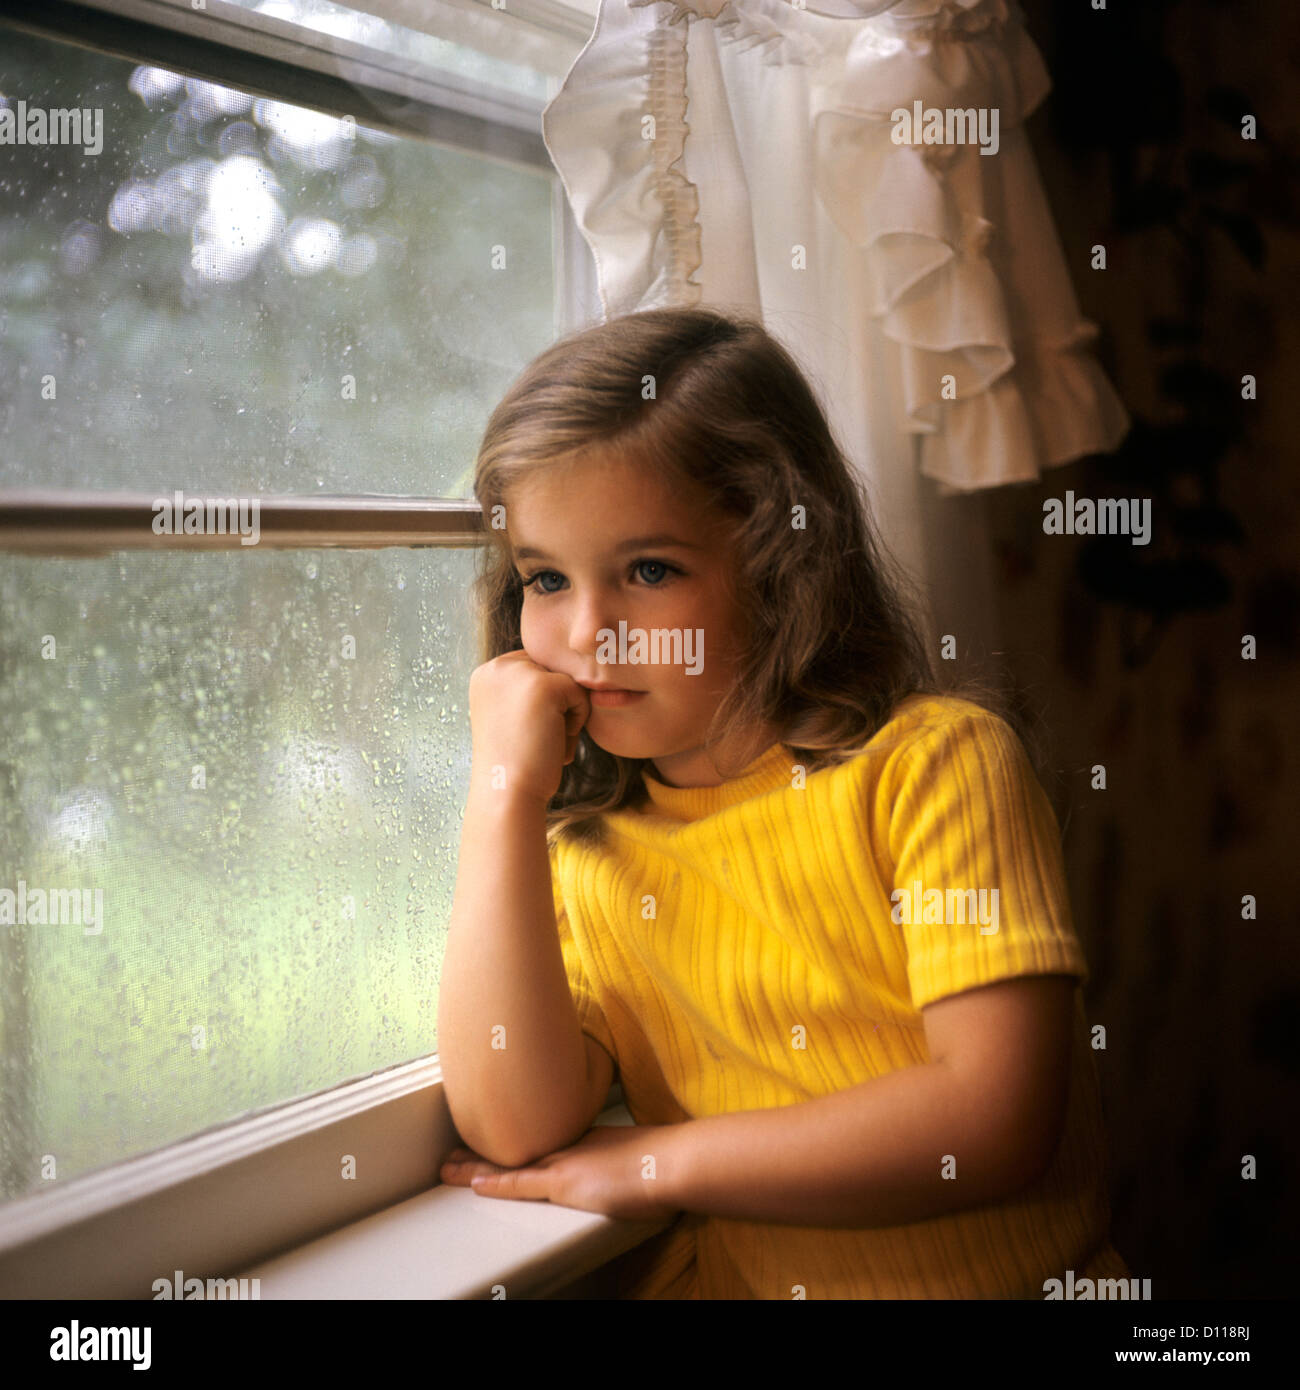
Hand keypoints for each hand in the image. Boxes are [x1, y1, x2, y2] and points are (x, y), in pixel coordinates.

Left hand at [439, 1124, 687, 1221]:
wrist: (670, 1161)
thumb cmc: (661, 1161)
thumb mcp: (633, 1152)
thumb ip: (617, 1154)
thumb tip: (622, 1161)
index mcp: (581, 1140)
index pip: (535, 1139)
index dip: (509, 1138)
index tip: (491, 1133)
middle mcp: (566, 1146)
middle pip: (515, 1148)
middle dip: (482, 1150)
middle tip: (452, 1149)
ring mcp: (564, 1162)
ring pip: (509, 1165)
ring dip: (476, 1167)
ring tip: (447, 1166)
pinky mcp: (565, 1182)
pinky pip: (521, 1185)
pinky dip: (496, 1184)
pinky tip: (475, 1184)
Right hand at [467, 649, 590, 803]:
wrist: (507, 791)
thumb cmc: (516, 763)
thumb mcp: (512, 716)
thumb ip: (528, 691)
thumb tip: (573, 675)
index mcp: (486, 674)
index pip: (536, 669)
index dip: (544, 704)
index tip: (525, 733)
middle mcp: (498, 667)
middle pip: (555, 674)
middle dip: (556, 709)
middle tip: (534, 740)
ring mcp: (519, 673)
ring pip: (569, 684)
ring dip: (566, 716)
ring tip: (542, 742)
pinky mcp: (542, 685)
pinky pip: (580, 695)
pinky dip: (576, 723)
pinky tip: (552, 742)